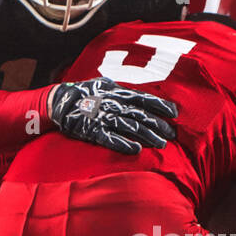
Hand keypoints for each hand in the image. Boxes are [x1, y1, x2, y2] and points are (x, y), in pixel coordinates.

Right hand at [48, 77, 178, 153]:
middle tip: (172, 135)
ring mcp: (104, 117)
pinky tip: (136, 150)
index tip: (174, 113)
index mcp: (118, 92)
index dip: (160, 105)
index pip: (144, 98)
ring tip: (161, 144)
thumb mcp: (105, 85)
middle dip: (159, 125)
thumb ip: (122, 91)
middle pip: (141, 115)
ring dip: (147, 136)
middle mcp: (114, 104)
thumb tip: (140, 96)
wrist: (60, 101)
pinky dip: (124, 144)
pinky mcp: (93, 130)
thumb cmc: (86, 93)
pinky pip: (111, 138)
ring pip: (130, 127)